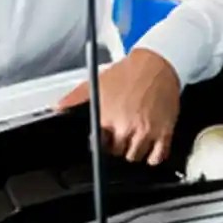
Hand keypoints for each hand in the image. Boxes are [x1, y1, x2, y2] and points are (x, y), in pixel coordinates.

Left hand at [53, 48, 180, 165]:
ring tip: (133, 139)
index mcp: (107, 117)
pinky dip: (152, 157)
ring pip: (135, 157)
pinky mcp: (164, 132)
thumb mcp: (97, 83)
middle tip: (119, 136)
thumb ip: (76, 98)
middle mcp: (126, 126)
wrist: (155, 65)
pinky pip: (157, 157)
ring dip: (133, 151)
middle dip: (116, 147)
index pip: (98, 145)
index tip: (104, 138)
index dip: (100, 142)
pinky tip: (149, 147)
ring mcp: (146, 131)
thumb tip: (58, 108)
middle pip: (117, 153)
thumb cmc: (126, 73)